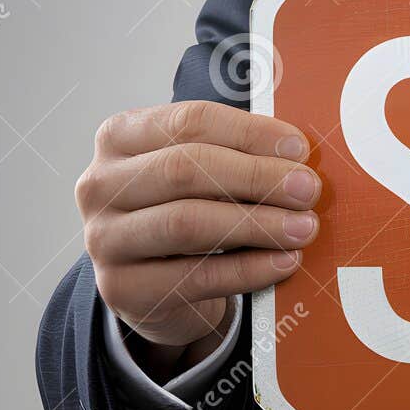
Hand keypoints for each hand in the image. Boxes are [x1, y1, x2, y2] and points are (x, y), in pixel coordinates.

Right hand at [76, 101, 319, 376]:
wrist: (155, 287)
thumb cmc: (188, 212)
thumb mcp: (203, 175)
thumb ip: (238, 156)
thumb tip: (299, 157)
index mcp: (120, 137)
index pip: (189, 121)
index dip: (250, 133)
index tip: (299, 147)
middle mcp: (101, 184)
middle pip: (185, 169)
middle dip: (257, 177)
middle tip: (308, 189)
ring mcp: (104, 238)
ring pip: (187, 222)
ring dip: (257, 223)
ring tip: (304, 228)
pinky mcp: (122, 288)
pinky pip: (195, 276)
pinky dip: (248, 269)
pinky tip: (284, 262)